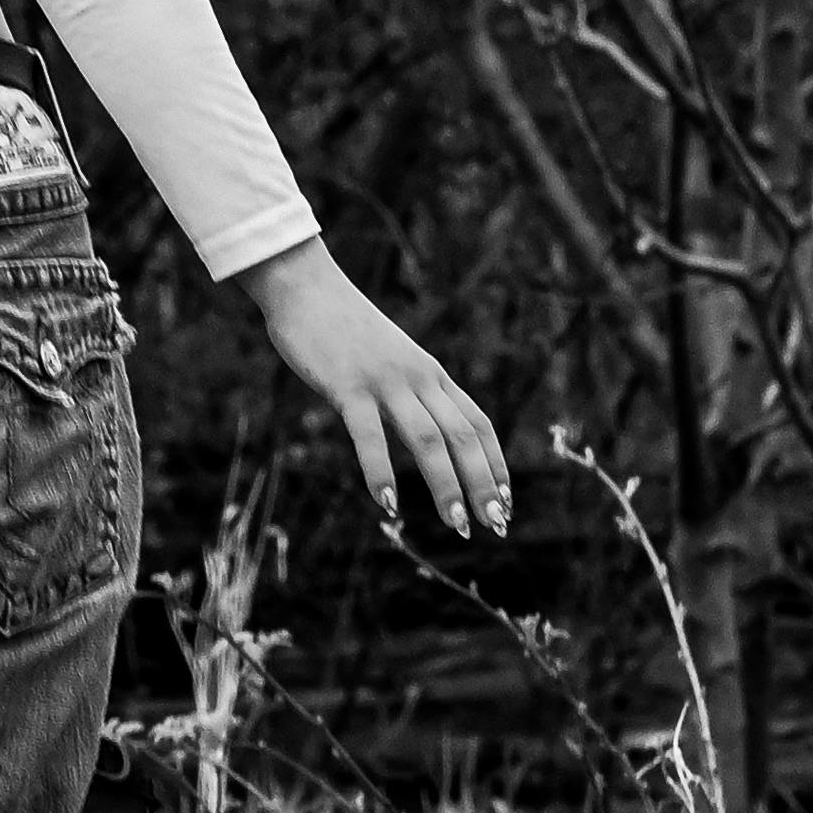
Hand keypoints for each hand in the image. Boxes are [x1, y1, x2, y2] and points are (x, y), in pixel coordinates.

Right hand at [248, 240, 513, 544]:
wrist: (305, 285)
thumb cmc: (342, 329)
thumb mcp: (389, 361)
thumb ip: (407, 393)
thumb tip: (420, 433)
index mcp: (431, 374)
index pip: (477, 424)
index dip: (496, 464)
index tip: (507, 502)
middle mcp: (418, 378)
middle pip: (463, 437)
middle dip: (484, 484)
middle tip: (496, 526)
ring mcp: (384, 382)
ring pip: (428, 440)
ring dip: (446, 486)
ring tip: (456, 525)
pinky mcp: (347, 387)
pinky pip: (369, 436)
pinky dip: (381, 472)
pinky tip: (388, 504)